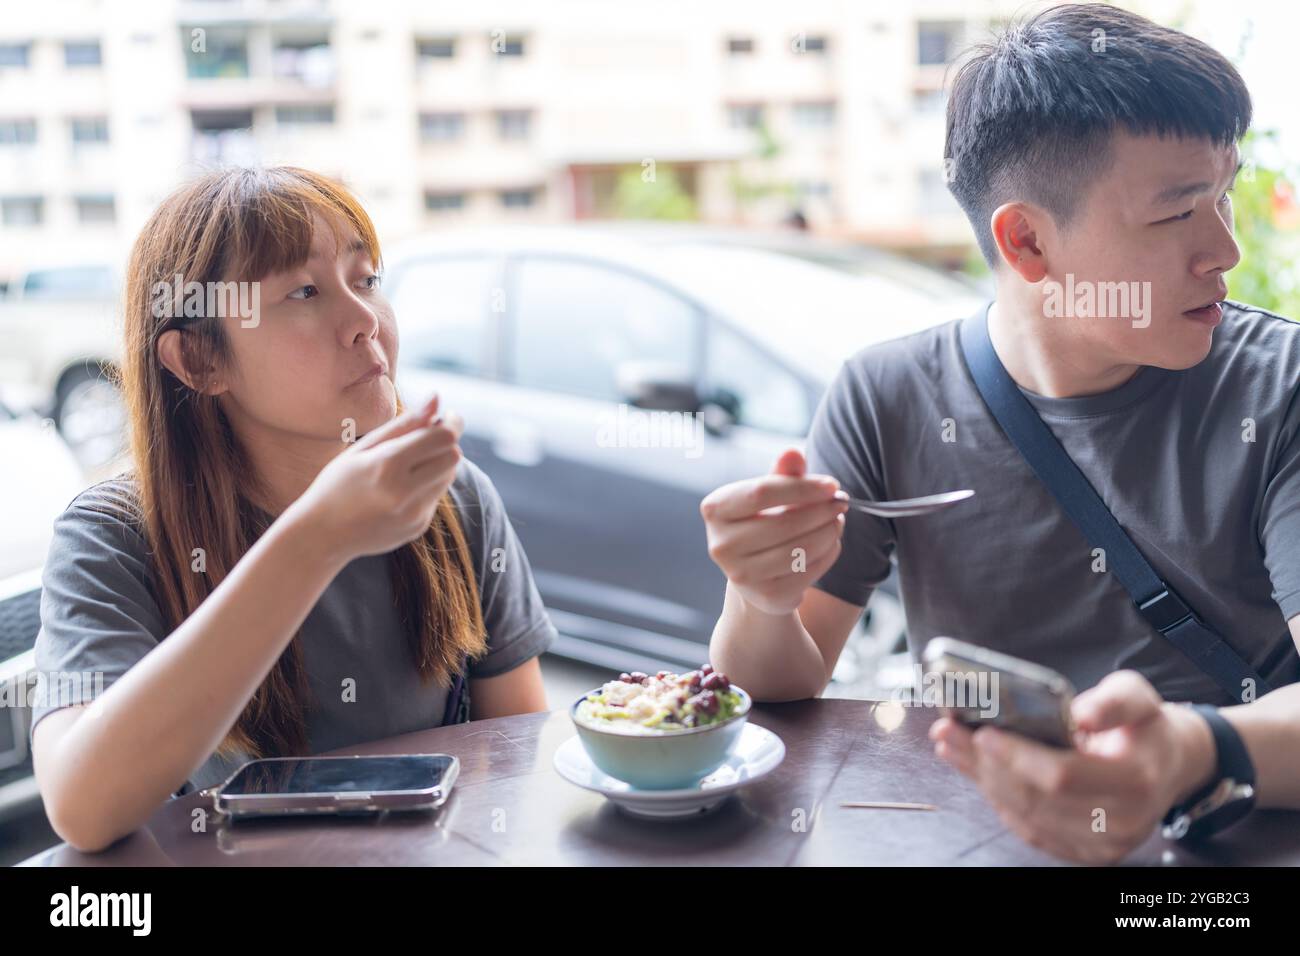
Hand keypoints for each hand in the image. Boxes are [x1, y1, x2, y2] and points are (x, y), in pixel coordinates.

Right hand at [292, 393, 463, 563]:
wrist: (321, 535)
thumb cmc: (338, 482)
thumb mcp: (364, 447)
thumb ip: (405, 423)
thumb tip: (436, 397)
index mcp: (387, 465)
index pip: (442, 437)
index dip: (452, 423)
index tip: (448, 416)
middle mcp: (404, 492)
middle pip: (453, 456)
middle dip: (446, 442)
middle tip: (430, 436)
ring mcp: (413, 513)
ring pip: (449, 476)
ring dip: (438, 463)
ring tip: (411, 462)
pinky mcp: (418, 526)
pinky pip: (436, 496)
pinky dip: (427, 486)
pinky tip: (400, 488)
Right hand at [700, 448, 848, 615]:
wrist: (757, 574)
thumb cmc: (763, 521)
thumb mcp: (771, 495)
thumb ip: (782, 474)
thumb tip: (793, 452)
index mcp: (715, 509)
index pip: (762, 492)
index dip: (802, 487)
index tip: (832, 485)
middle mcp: (720, 544)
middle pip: (784, 522)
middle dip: (822, 510)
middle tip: (842, 502)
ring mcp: (740, 575)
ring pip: (800, 548)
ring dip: (829, 531)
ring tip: (837, 520)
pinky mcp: (766, 596)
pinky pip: (808, 570)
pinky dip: (828, 554)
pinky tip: (831, 542)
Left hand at [929, 670, 1216, 863]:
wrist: (1164, 766)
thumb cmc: (1143, 727)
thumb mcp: (1137, 696)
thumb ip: (1112, 702)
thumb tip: (1080, 713)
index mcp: (1136, 780)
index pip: (1063, 776)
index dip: (1019, 756)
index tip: (984, 732)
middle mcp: (1121, 822)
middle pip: (1035, 797)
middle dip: (984, 764)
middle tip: (948, 732)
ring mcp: (1101, 844)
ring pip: (1025, 814)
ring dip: (981, 779)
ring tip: (951, 745)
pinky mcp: (1081, 851)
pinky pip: (1028, 827)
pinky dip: (996, 797)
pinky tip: (973, 770)